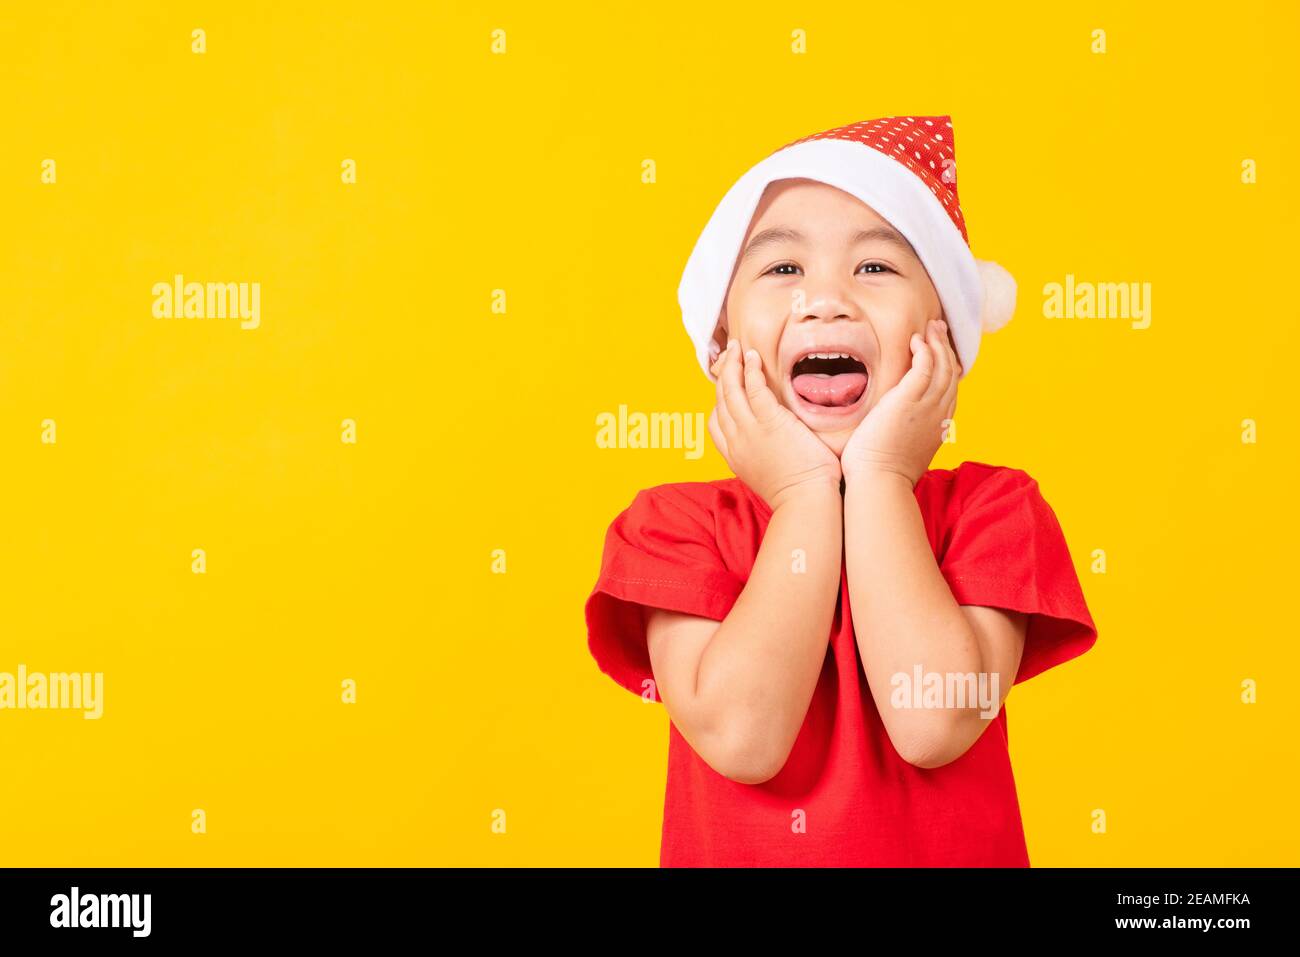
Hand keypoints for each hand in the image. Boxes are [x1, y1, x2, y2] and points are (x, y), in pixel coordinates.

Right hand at [708, 339, 841, 510]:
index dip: (718, 401)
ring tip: (737, 348)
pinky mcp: (769, 421)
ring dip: (732, 365)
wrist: (805, 502)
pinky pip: (752, 388)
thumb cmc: (798, 494)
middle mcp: (736, 441)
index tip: (726, 387)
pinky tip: (753, 357)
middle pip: (720, 401)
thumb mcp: (769, 476)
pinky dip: (749, 370)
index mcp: (735, 456)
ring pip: (731, 390)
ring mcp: (750, 431)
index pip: (715, 424)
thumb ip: (764, 457)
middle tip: (729, 355)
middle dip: (722, 375)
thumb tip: (773, 448)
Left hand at [840, 318, 958, 486]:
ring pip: (942, 365)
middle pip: (951, 371)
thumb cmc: (883, 471)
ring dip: (937, 342)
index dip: (947, 365)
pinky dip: (924, 350)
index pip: (950, 387)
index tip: (939, 350)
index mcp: (940, 424)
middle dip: (946, 347)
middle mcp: (940, 413)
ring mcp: (928, 406)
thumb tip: (899, 425)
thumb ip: (909, 431)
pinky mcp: (910, 400)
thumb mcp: (905, 448)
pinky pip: (925, 366)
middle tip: (937, 329)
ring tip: (928, 328)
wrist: (880, 482)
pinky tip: (916, 340)